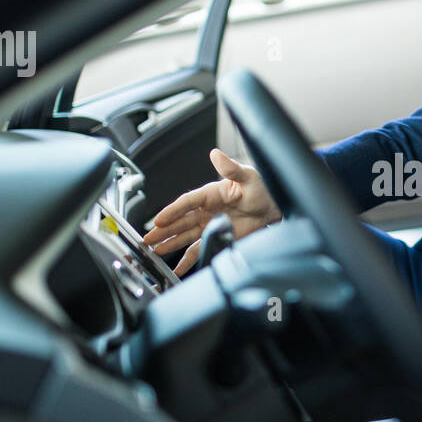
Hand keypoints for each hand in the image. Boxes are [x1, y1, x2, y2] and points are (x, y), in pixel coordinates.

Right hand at [141, 148, 281, 275]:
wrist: (273, 206)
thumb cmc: (261, 187)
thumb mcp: (247, 176)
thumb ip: (230, 168)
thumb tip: (216, 154)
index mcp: (210, 193)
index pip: (187, 202)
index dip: (172, 211)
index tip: (159, 220)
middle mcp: (206, 210)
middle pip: (180, 221)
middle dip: (163, 230)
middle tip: (147, 238)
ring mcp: (209, 224)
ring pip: (184, 236)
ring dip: (170, 243)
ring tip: (154, 250)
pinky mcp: (216, 237)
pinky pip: (198, 249)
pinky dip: (187, 259)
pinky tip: (176, 267)